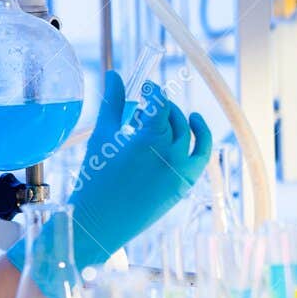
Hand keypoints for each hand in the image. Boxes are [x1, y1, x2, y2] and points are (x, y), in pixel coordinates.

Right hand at [69, 73, 211, 270]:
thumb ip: (112, 103)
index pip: (160, 104)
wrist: (100, 222)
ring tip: (167, 118)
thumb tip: (114, 74)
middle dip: (162, 108)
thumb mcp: (103, 136)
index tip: (144, 89)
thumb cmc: (95, 180)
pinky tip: (194, 128)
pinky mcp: (184, 185)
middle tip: (145, 109)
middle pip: (174, 119)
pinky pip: (201, 158)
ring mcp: (180, 172)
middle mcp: (170, 155)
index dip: (153, 92)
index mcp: (149, 140)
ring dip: (181, 121)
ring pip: (191, 136)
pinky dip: (201, 141)